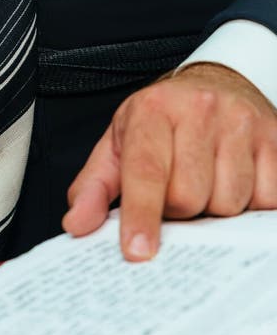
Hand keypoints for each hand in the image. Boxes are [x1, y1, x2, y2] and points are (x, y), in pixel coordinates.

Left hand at [63, 64, 276, 260]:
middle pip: (188, 197)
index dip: (142, 214)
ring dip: (214, 210)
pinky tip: (235, 182)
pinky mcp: (276, 139)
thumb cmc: (162, 121)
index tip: (138, 251)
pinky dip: (249, 205)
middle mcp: (199, 109)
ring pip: (228, 203)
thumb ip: (94, 186)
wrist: (215, 84)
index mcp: (153, 109)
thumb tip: (77, 224)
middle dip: (178, 211)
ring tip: (205, 184)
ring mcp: (242, 122)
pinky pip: (265, 199)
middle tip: (175, 194)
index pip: (146, 170)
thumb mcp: (119, 143)